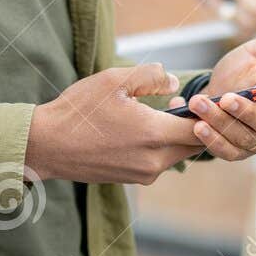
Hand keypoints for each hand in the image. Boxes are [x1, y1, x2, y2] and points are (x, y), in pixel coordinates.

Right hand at [26, 63, 201, 184]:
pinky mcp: (131, 179)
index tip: (206, 100)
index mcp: (154, 134)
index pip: (202, 129)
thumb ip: (151, 77)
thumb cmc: (78, 110)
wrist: (46, 146)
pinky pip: (158, 162)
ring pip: (176, 155)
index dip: (209, 114)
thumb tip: (174, 84)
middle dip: (194, 124)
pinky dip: (159, 147)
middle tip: (181, 103)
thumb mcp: (113, 80)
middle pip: (192, 145)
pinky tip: (141, 129)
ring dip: (175, 135)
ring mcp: (142, 173)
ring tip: (159, 112)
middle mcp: (153, 161)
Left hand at [163, 21, 255, 162]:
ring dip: (222, 121)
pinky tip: (198, 125)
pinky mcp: (240, 152)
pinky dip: (213, 139)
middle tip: (225, 97)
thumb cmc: (239, 72)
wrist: (210, 93)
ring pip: (249, 137)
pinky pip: (230, 151)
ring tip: (199, 104)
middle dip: (248, 111)